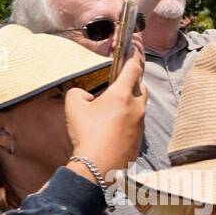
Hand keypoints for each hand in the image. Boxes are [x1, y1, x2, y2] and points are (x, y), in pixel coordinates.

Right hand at [65, 53, 147, 179]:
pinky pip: (137, 122)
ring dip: (131, 100)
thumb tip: (86, 95)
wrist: (99, 167)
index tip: (136, 47)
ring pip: (140, 106)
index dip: (135, 55)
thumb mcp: (73, 106)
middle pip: (141, 87)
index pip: (134, 69)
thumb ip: (78, 93)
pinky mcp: (140, 139)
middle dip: (134, 79)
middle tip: (123, 77)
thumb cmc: (87, 134)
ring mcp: (141, 125)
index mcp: (122, 95)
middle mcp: (136, 108)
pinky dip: (128, 118)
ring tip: (115, 103)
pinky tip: (114, 125)